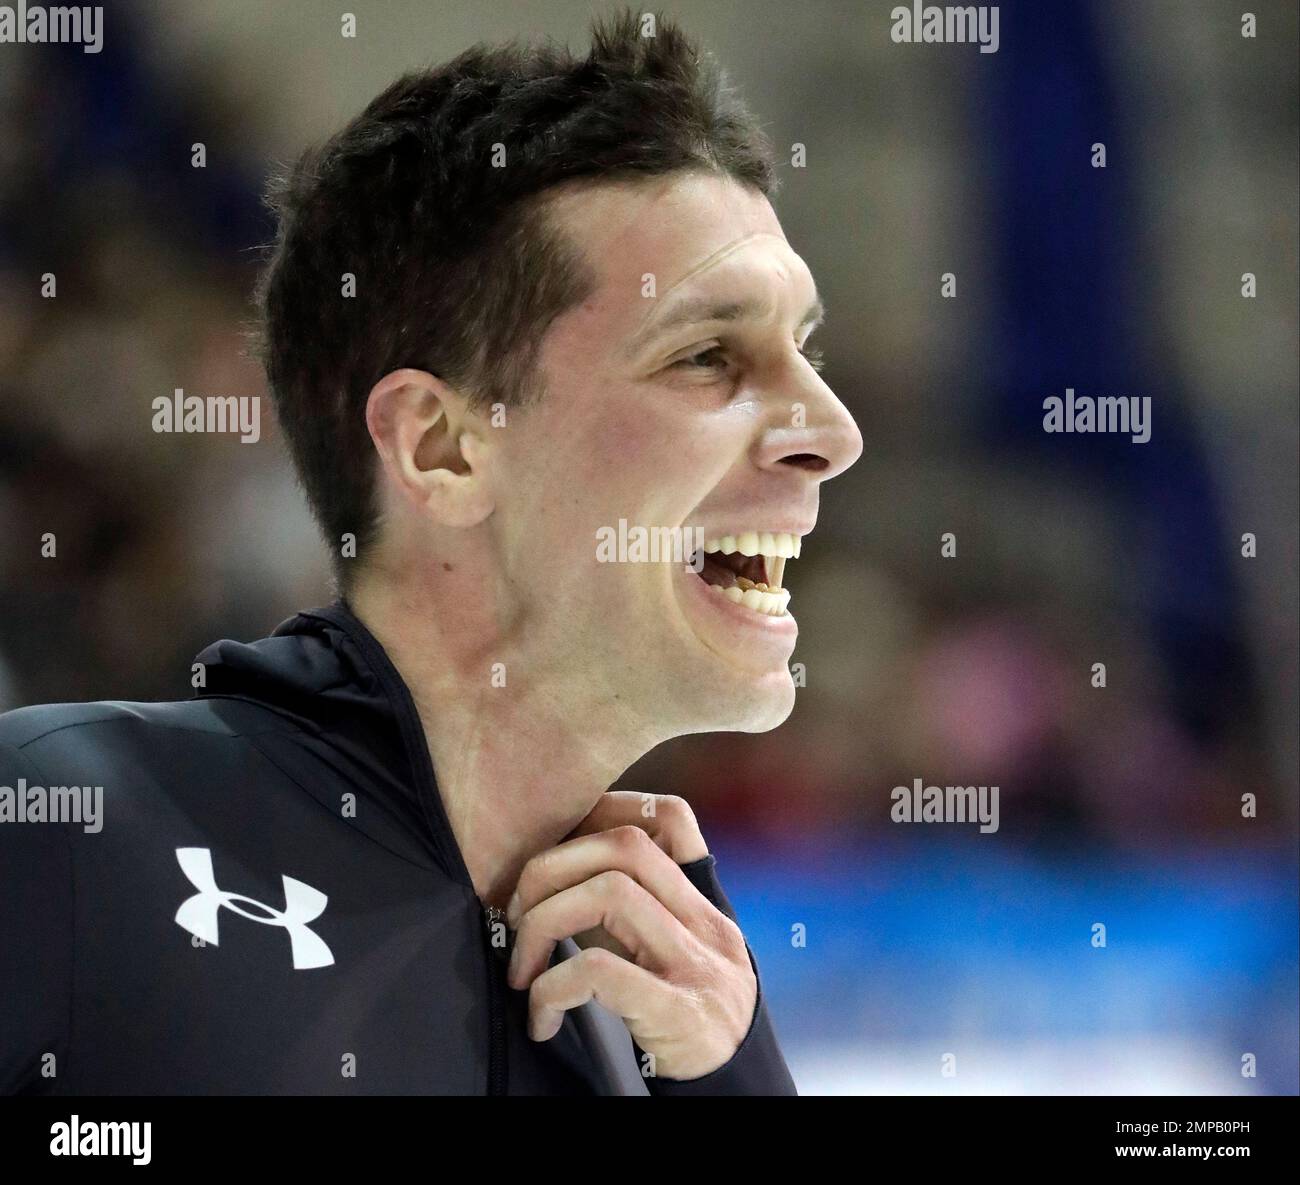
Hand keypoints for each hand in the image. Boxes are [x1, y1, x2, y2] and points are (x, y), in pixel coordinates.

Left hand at [505, 791, 755, 1080]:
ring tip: (524, 967)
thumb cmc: (685, 1019)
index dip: (606, 810)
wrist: (731, 1088)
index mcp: (704, 903)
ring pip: (610, 894)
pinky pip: (599, 971)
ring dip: (544, 924)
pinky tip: (542, 1014)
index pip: (671, 818)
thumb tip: (550, 877)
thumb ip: (625, 912)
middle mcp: (707, 924)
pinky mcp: (678, 1011)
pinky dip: (552, 987)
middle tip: (517, 913)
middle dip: (552, 867)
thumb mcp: (665, 953)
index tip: (554, 845)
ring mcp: (697, 965)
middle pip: (627, 846)